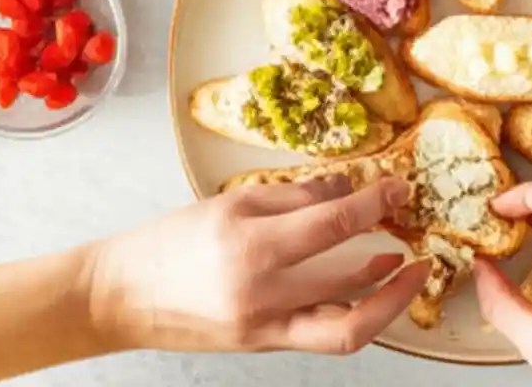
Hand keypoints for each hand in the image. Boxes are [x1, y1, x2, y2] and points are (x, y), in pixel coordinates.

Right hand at [84, 176, 428, 353]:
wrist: (122, 297)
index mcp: (250, 245)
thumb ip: (293, 195)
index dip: (375, 202)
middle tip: (410, 232)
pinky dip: (352, 314)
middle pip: (351, 279)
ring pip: (348, 327)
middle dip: (393, 257)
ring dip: (386, 298)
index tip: (397, 188)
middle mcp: (262, 292)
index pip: (334, 222)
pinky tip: (363, 290)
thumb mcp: (230, 204)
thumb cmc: (169, 244)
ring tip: (399, 267)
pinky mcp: (265, 346)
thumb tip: (345, 186)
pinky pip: (323, 336)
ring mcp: (266, 327)